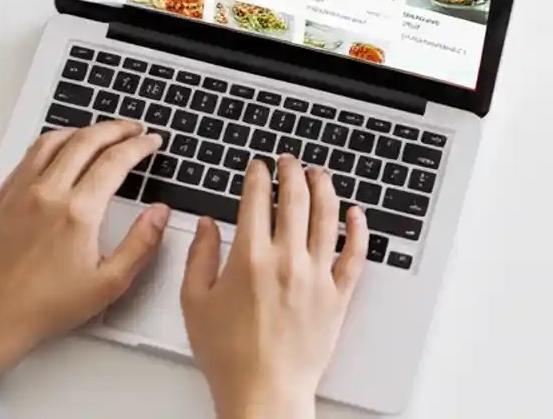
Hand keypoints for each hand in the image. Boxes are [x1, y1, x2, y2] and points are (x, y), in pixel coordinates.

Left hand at [0, 121, 168, 379]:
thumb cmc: (49, 305)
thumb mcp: (110, 282)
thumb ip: (142, 243)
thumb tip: (160, 213)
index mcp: (77, 212)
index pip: (114, 161)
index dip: (138, 146)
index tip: (152, 142)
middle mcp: (47, 194)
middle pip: (85, 141)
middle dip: (115, 129)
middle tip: (133, 128)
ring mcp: (21, 193)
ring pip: (53, 141)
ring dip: (82, 131)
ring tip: (100, 132)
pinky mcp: (3, 199)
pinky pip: (28, 157)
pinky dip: (52, 145)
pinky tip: (62, 151)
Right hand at [182, 156, 367, 418]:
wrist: (264, 391)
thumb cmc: (228, 355)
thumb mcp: (194, 302)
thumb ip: (199, 256)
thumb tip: (207, 225)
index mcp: (250, 258)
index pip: (257, 200)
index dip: (258, 176)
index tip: (258, 166)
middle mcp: (288, 260)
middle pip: (295, 199)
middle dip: (291, 171)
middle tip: (289, 160)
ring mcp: (317, 276)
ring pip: (327, 217)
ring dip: (324, 187)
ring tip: (319, 173)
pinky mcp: (338, 295)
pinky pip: (355, 254)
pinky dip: (358, 229)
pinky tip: (356, 212)